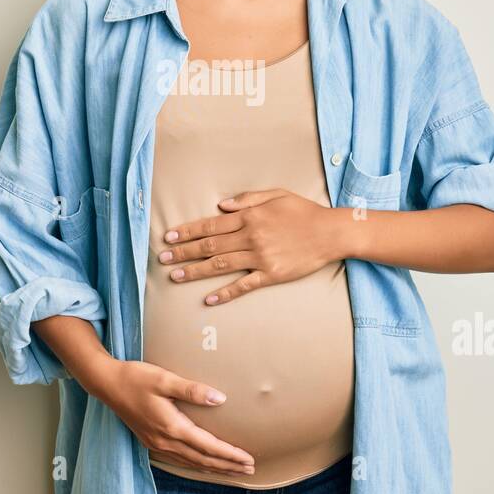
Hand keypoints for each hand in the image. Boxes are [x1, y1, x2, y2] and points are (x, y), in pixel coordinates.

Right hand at [96, 359, 255, 475]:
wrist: (106, 383)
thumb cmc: (135, 377)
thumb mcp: (165, 379)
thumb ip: (193, 390)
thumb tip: (220, 399)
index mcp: (171, 426)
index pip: (208, 446)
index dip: (230, 455)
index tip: (248, 459)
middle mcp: (165, 440)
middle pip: (202, 460)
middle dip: (227, 466)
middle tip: (249, 470)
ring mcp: (156, 443)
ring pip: (191, 463)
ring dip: (214, 468)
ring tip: (233, 470)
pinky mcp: (151, 440)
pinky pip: (179, 460)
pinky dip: (196, 464)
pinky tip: (203, 463)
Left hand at [157, 188, 342, 305]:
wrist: (331, 232)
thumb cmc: (303, 211)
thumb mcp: (276, 194)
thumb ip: (246, 199)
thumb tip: (220, 206)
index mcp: (250, 217)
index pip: (210, 225)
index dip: (188, 231)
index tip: (169, 237)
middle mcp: (251, 237)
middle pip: (210, 246)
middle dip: (184, 252)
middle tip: (162, 258)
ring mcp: (261, 257)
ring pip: (220, 265)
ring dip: (195, 271)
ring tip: (175, 276)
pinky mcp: (272, 274)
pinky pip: (244, 285)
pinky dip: (225, 293)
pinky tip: (208, 299)